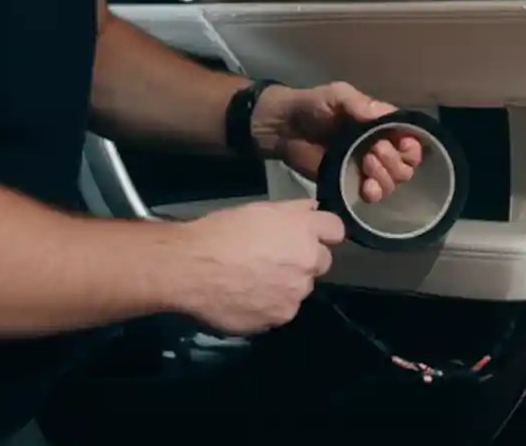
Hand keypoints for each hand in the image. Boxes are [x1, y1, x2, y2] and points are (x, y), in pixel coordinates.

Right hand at [176, 199, 343, 334]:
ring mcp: (295, 294)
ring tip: (253, 281)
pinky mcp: (279, 318)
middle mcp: (307, 262)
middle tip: (275, 260)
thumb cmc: (221, 232)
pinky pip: (280, 311)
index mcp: (304, 231)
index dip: (323, 233)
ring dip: (286, 286)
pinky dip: (268, 306)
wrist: (189, 268)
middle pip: (321, 262)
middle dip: (305, 261)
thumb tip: (313, 208)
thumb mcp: (258, 210)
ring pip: (300, 289)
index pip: (336, 230)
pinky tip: (245, 298)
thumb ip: (293, 209)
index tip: (309, 236)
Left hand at [251, 82, 421, 201]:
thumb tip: (383, 116)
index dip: (412, 146)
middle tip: (373, 151)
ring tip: (366, 164)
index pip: (411, 140)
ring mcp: (365, 168)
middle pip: (406, 165)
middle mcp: (379, 148)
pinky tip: (365, 189)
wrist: (282, 127)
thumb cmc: (311, 105)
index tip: (400, 143)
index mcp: (380, 126)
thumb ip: (359, 104)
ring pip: (393, 182)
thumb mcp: (336, 95)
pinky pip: (372, 195)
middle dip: (395, 161)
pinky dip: (374, 194)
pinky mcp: (350, 184)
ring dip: (385, 177)